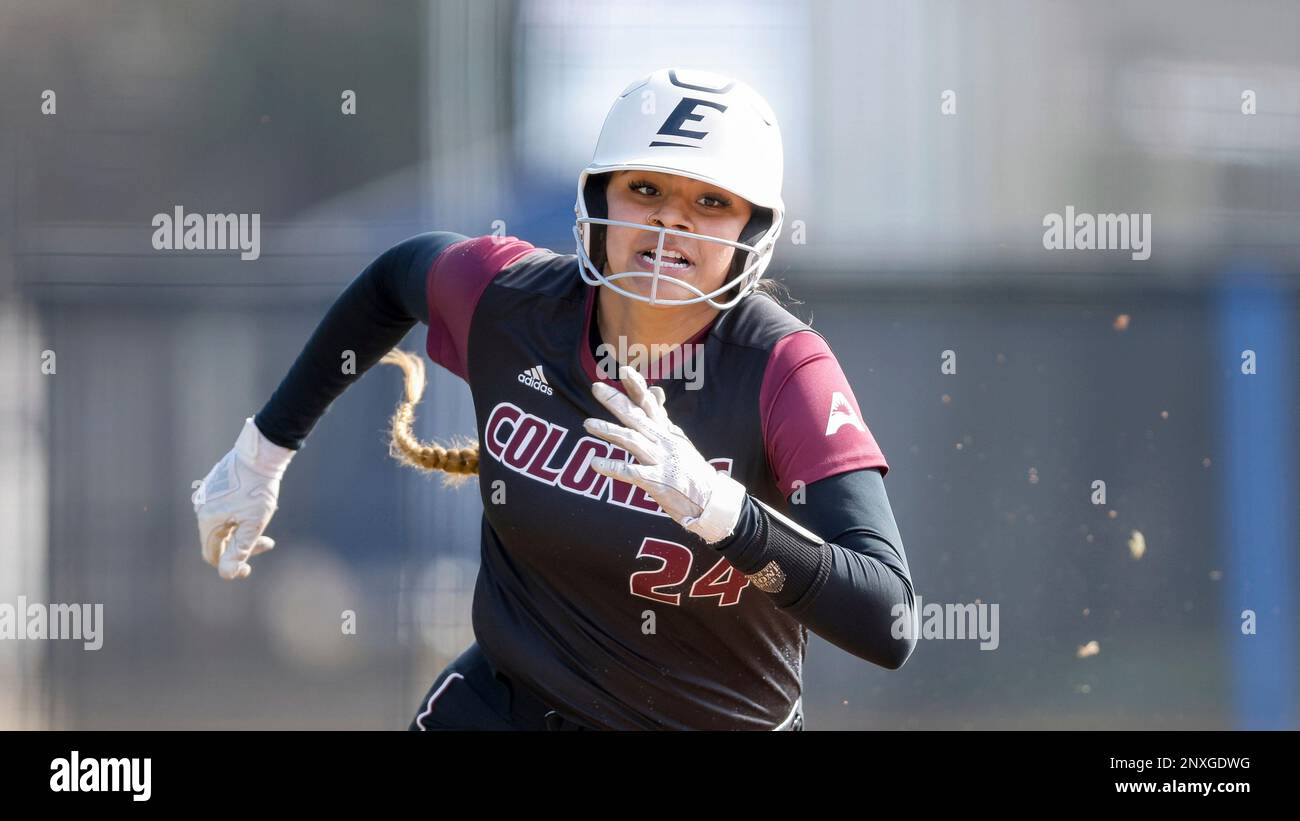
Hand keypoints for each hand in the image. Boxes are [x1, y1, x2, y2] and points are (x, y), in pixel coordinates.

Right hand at [193, 417, 295, 579]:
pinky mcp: (214, 487)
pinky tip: (256, 509)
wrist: (260, 454)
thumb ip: (239, 551)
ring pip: (224, 525)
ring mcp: (206, 497)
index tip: (249, 568)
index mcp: (207, 520)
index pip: (212, 556)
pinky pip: (224, 511)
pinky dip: (239, 517)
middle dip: (242, 546)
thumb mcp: (253, 524)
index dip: (230, 566)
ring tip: (265, 524)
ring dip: (243, 531)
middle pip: (219, 541)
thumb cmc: (258, 490)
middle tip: (268, 543)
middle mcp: (201, 509)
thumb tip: (227, 575)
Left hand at [583, 366, 745, 543]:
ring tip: (587, 424)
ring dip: (609, 431)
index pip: (650, 404)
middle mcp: (664, 442)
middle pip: (637, 417)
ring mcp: (661, 461)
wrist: (712, 500)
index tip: (624, 370)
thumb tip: (655, 391)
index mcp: (667, 432)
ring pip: (632, 441)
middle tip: (596, 387)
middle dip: (616, 401)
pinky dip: (613, 467)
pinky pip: (632, 473)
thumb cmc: (691, 469)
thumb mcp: (678, 439)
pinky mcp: (658, 482)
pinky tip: (595, 463)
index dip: (637, 387)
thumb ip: (662, 417)